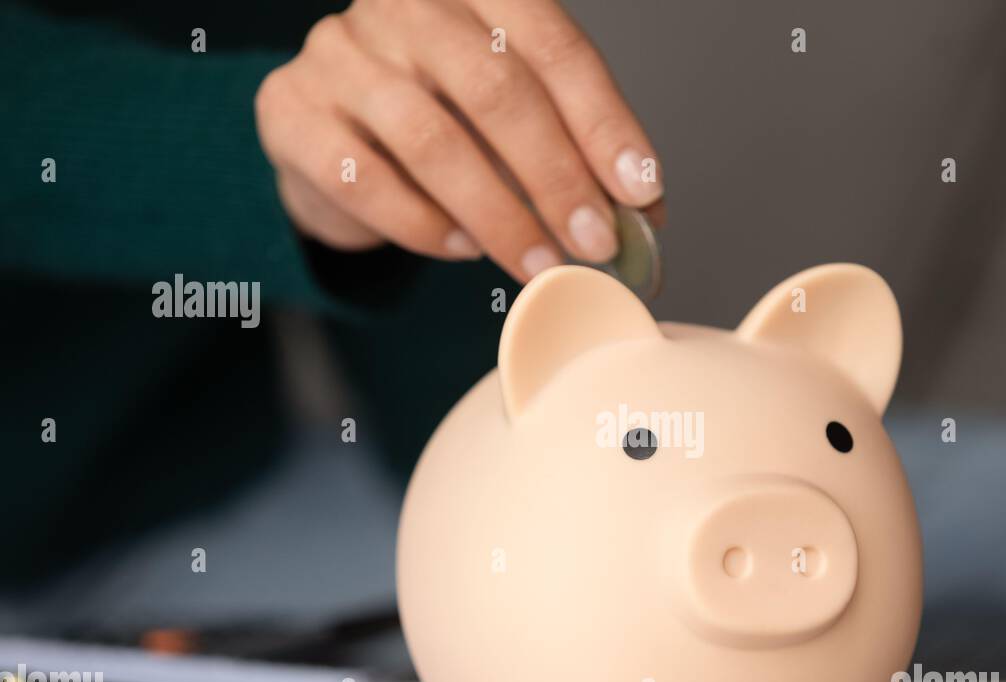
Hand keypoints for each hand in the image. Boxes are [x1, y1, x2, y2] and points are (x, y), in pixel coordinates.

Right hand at [254, 0, 663, 282]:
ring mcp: (339, 54)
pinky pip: (362, 179)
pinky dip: (422, 224)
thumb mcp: (513, 124)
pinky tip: (460, 248)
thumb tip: (644, 218)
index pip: (554, 47)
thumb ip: (574, 152)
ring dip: (498, 215)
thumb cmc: (442, 126)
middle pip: (496, 89)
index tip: (641, 192)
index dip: (603, 123)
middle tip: (594, 243)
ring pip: (432, 139)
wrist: (332, 141)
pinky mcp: (290, 111)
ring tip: (537, 263)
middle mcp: (404, 5)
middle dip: (556, 177)